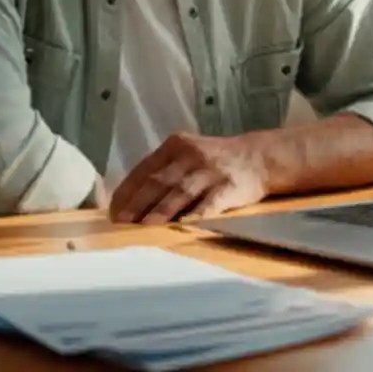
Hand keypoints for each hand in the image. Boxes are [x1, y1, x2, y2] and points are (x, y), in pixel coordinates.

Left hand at [108, 132, 269, 224]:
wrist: (260, 157)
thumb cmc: (217, 160)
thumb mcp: (189, 154)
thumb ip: (165, 170)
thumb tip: (131, 199)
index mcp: (176, 145)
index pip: (145, 169)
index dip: (127, 191)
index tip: (112, 210)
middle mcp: (191, 155)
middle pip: (159, 181)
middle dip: (137, 203)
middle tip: (121, 223)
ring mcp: (210, 171)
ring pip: (180, 192)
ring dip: (160, 211)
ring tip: (143, 227)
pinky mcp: (229, 187)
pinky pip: (208, 204)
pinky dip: (194, 215)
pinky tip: (181, 227)